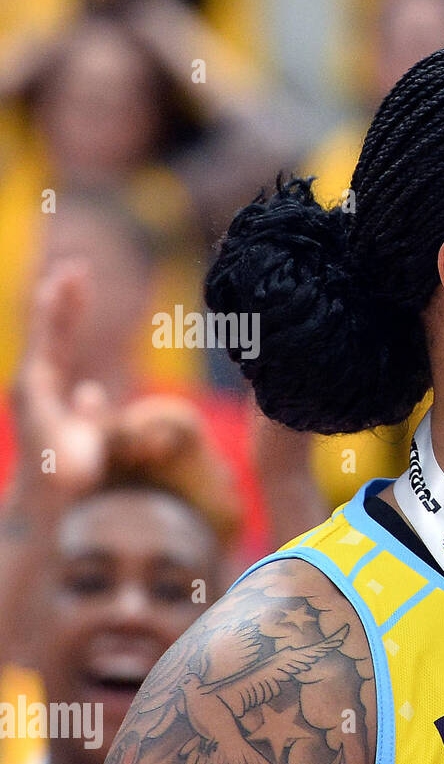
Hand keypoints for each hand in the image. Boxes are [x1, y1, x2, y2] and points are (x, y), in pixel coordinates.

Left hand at [11, 261, 110, 505]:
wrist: (41, 496)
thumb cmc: (64, 478)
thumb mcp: (81, 451)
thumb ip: (87, 420)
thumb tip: (91, 389)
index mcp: (38, 388)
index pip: (49, 337)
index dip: (60, 306)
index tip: (67, 277)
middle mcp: (33, 381)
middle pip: (48, 330)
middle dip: (63, 297)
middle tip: (76, 266)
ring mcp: (38, 387)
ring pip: (52, 338)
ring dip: (66, 308)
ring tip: (76, 279)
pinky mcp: (47, 394)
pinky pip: (58, 351)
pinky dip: (66, 329)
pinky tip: (74, 313)